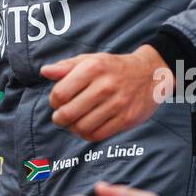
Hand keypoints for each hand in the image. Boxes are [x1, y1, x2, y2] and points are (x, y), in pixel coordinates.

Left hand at [42, 45, 172, 140]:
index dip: (53, 101)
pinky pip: (98, 135)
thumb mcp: (90, 59)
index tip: (57, 102)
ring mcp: (118, 104)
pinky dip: (87, 135)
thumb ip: (66, 66)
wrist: (150, 74)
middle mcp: (105, 86)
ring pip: (82, 127)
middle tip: (60, 117)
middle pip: (68, 113)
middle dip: (59, 119)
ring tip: (74, 123)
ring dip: (73, 128)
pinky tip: (87, 127)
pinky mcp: (127, 119)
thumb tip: (45, 72)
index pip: (60, 93)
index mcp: (93, 68)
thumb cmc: (113, 68)